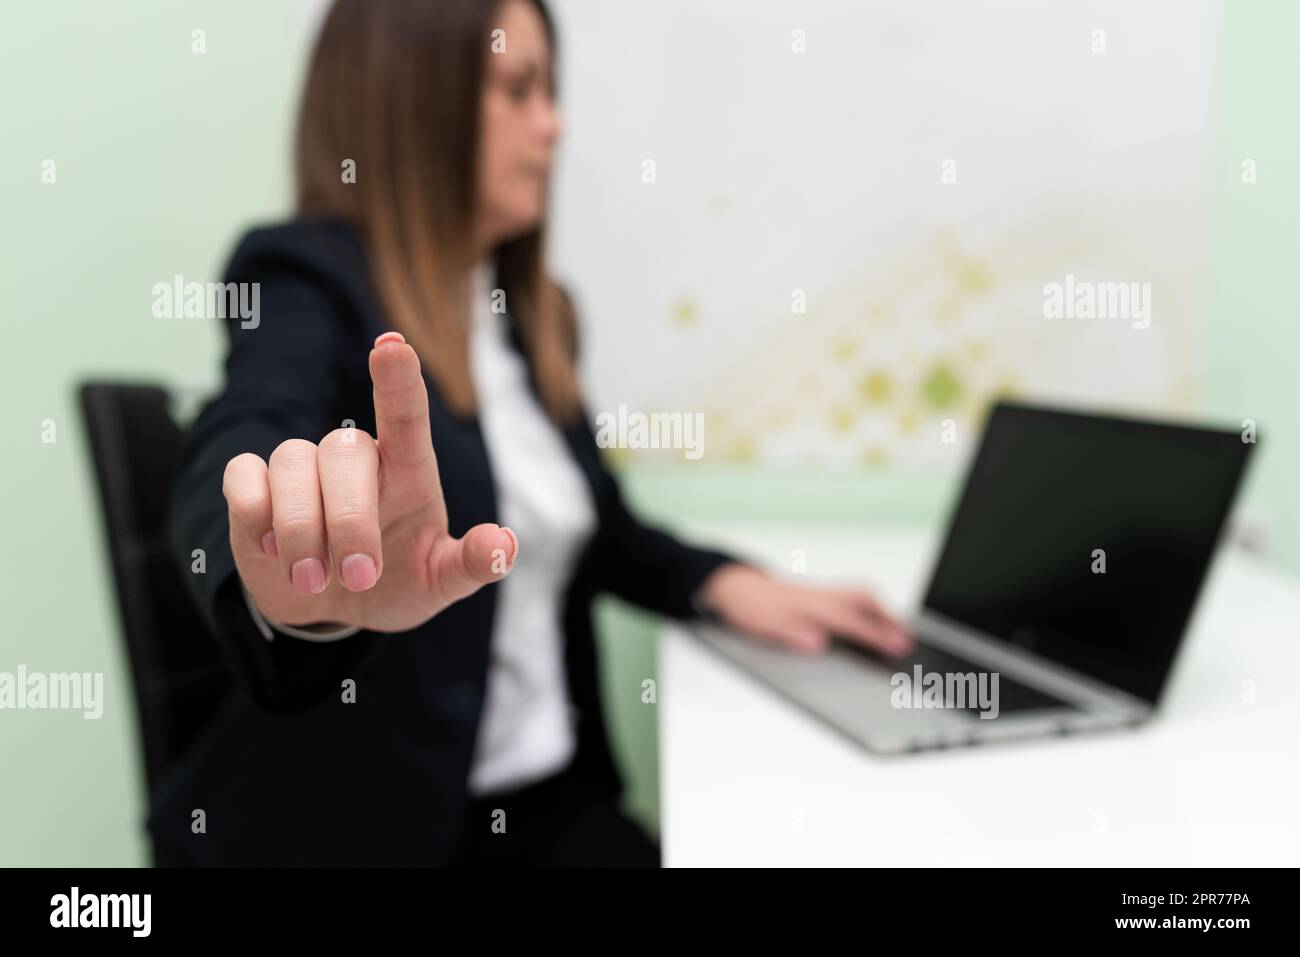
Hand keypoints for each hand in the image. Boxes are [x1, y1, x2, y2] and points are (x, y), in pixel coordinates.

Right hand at [221, 331, 518, 632]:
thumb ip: (470, 565)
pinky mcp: (254, 486)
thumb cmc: (391, 581)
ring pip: (292, 463)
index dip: (399, 378)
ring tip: (315, 580)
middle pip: (345, 452)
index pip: (406, 413)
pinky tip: (270, 550)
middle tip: (361, 577)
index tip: (392, 345)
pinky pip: (244, 476)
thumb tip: (504, 548)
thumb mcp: (437, 582)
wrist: (329, 608)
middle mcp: (354, 459)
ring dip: (301, 529)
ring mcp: (302, 468)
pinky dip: (254, 513)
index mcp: (407, 470)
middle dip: (349, 521)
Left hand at [695, 563, 912, 656]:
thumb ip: (792, 633)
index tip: (898, 646)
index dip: (876, 635)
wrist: (733, 586)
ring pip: (860, 595)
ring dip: (882, 610)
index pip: (851, 622)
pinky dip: (868, 606)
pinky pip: (851, 596)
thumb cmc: (748, 607)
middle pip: (864, 600)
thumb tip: (818, 642)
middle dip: (889, 618)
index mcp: (811, 606)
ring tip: (899, 629)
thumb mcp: (764, 625)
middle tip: (908, 638)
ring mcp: (820, 593)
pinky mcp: (817, 595)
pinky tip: (872, 618)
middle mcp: (820, 596)